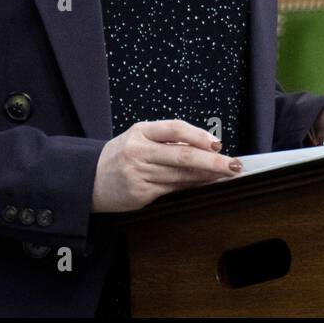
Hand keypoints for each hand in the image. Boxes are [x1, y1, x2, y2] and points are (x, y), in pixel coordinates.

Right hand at [91, 119, 241, 212]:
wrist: (89, 179)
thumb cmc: (121, 155)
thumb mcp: (139, 138)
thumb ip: (167, 140)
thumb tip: (205, 145)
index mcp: (140, 132)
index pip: (174, 129)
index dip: (198, 135)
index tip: (217, 143)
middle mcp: (139, 152)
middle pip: (182, 155)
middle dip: (213, 161)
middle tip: (234, 164)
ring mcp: (140, 174)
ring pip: (181, 175)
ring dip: (208, 175)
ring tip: (227, 173)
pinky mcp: (141, 193)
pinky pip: (173, 189)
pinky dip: (193, 186)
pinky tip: (206, 184)